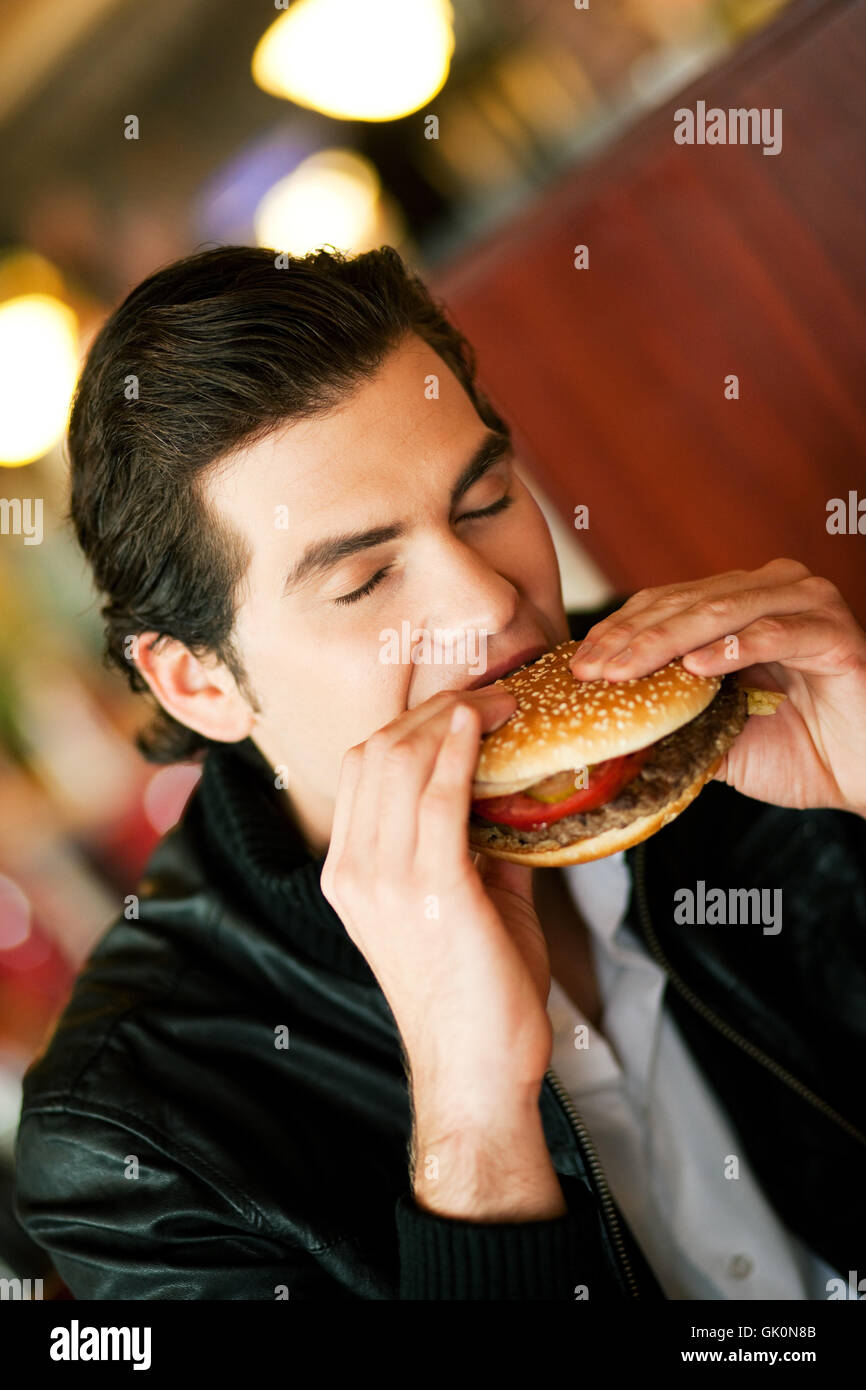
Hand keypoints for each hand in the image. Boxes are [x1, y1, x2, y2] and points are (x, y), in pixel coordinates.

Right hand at [320, 686, 554, 1122]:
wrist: (477, 1073)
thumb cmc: (475, 996)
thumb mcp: (462, 904)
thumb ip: (476, 845)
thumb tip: (512, 793)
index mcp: (350, 874)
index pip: (363, 769)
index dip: (411, 723)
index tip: (465, 704)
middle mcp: (354, 872)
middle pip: (376, 752)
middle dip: (435, 708)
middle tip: (493, 692)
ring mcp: (384, 882)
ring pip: (401, 762)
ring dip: (455, 718)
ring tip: (501, 700)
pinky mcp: (430, 892)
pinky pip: (438, 798)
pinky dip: (460, 751)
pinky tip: (484, 725)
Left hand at [568, 558, 865, 816]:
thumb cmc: (800, 750)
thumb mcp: (717, 733)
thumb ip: (671, 716)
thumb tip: (602, 726)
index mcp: (741, 603)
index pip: (664, 604)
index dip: (618, 631)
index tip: (577, 664)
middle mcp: (773, 590)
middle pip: (685, 603)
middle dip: (630, 638)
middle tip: (590, 670)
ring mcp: (807, 605)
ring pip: (722, 611)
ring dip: (667, 640)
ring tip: (625, 669)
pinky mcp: (834, 635)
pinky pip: (776, 634)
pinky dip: (733, 649)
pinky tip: (695, 667)